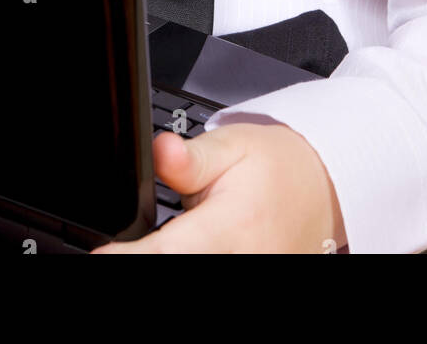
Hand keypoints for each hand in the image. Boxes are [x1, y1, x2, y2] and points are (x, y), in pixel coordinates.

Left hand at [90, 120, 347, 253]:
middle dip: (145, 256)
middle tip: (120, 246)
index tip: (102, 254)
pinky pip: (208, 278)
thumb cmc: (279, 166)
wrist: (324, 189)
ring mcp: (249, 277)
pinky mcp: (251, 282)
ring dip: (168, 256)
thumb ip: (192, 158)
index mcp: (231, 228)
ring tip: (163, 239)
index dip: (129, 257)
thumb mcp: (234, 144)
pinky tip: (184, 246)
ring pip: (193, 272)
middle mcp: (241, 262)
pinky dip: (188, 260)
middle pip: (175, 268)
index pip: (165, 255)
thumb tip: (161, 152)